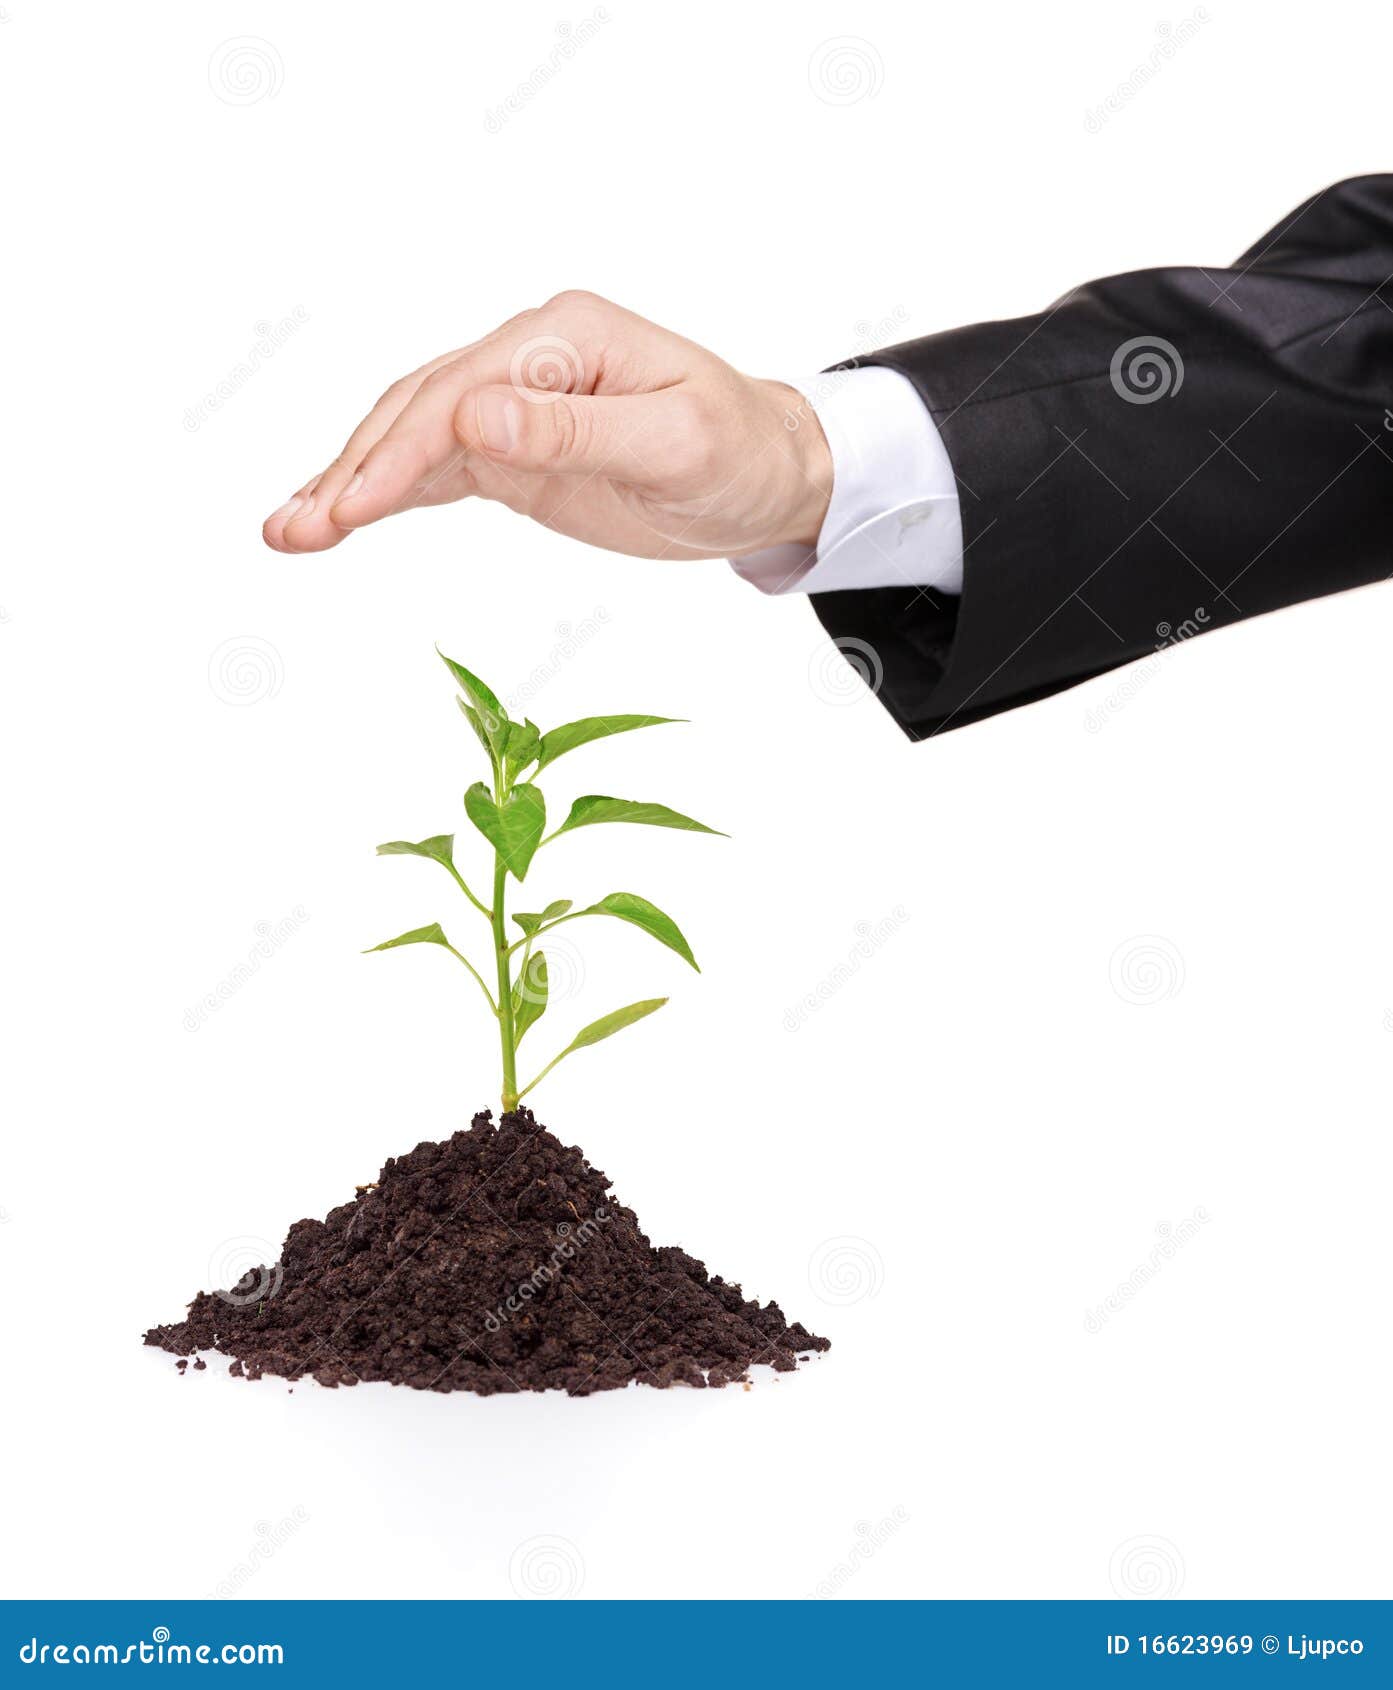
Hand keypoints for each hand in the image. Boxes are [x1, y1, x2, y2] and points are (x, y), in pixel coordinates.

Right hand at [262, 291, 831, 560]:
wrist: (768, 475)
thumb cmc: (737, 452)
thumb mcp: (672, 443)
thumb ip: (574, 432)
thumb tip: (475, 418)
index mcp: (565, 336)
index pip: (461, 392)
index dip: (401, 453)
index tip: (353, 508)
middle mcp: (528, 356)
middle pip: (417, 408)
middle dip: (352, 470)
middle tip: (292, 531)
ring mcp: (514, 403)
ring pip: (411, 436)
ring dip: (351, 483)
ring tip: (288, 532)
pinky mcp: (512, 451)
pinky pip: (434, 467)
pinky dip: (383, 492)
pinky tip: (333, 519)